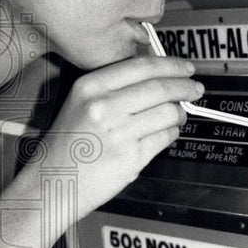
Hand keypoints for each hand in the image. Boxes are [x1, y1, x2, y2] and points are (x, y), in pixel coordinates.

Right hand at [22, 56, 201, 223]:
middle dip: (185, 87)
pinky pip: (165, 137)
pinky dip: (171, 133)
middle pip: (161, 88)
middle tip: (195, 88)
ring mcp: (119, 133)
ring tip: (179, 115)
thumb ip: (115, 87)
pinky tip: (166, 132)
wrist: (52, 182)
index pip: (142, 67)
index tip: (186, 67)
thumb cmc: (68, 144)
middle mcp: (104, 107)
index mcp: (90, 87)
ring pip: (168, 113)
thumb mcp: (81, 102)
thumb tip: (160, 77)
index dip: (171, 65)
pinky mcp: (132, 158)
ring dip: (180, 113)